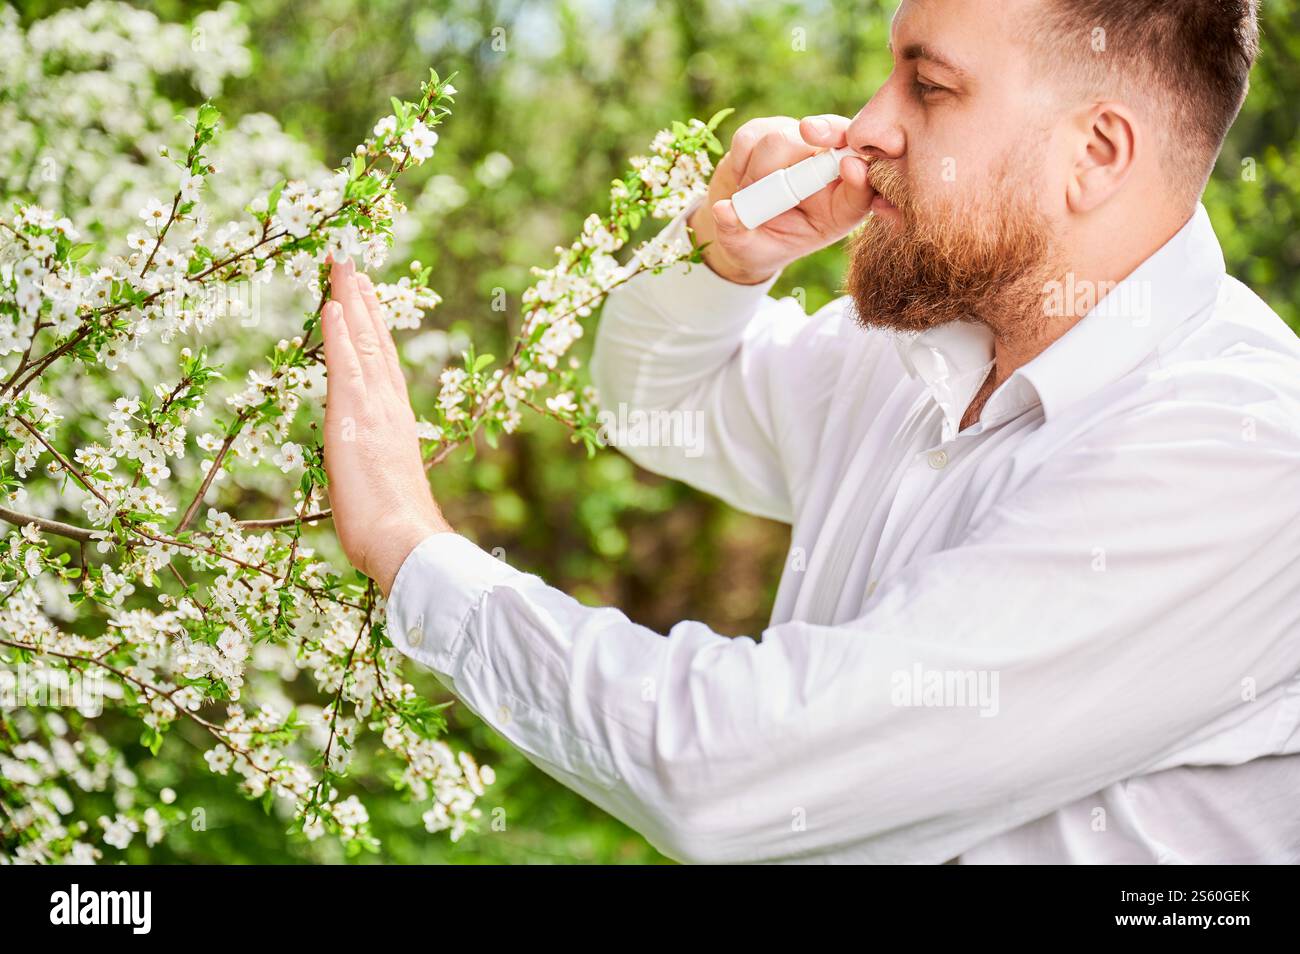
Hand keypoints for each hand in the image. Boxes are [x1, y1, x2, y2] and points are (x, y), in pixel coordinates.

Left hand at [320, 257, 449, 596]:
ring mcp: (374, 408)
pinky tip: (332, 303)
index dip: (370, 328)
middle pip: (373, 342)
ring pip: (361, 342)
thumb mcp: (381, 487)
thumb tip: (367, 473)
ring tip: (341, 266)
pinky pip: (344, 363)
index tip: (360, 297)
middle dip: (362, 301)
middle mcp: (388, 407)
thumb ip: (373, 466)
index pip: (379, 363)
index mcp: (393, 422)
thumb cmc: (395, 529)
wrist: (406, 541)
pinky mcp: (355, 417)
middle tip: (350, 263)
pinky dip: (338, 331)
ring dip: (350, 301)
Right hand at [688, 115, 873, 284]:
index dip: (859, 174)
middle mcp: (824, 169)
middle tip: (783, 169)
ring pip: (783, 138)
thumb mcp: (751, 251)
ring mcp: (799, 144)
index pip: (862, 183)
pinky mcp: (769, 129)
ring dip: (758, 172)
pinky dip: (740, 160)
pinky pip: (752, 135)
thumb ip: (738, 234)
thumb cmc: (757, 244)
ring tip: (750, 196)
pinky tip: (742, 179)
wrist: (736, 224)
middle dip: (812, 145)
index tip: (850, 168)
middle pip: (830, 141)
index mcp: (838, 206)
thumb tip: (723, 212)